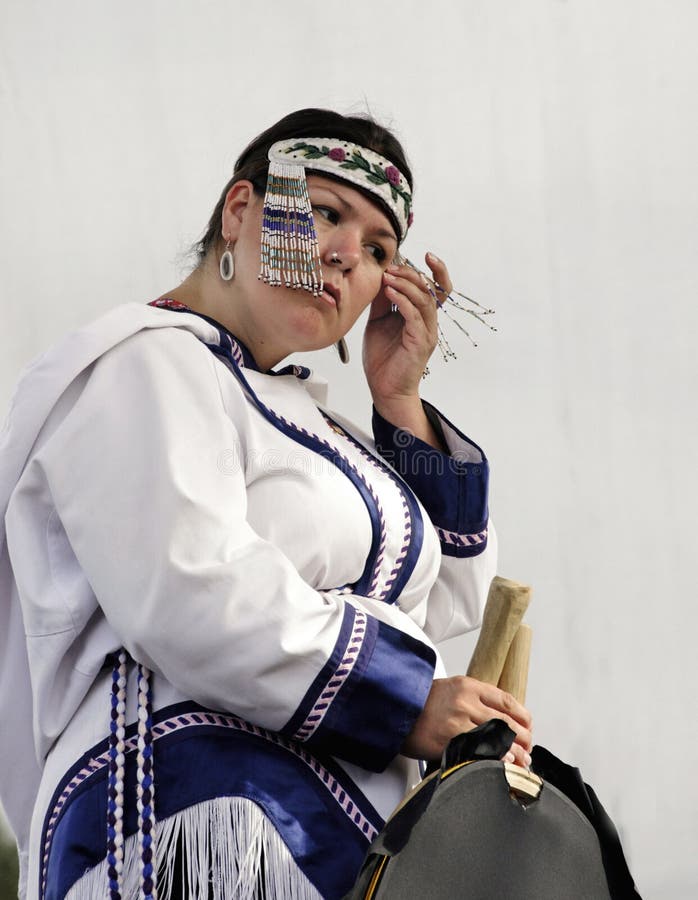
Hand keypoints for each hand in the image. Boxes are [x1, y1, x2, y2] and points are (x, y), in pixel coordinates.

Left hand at [362, 252, 452, 403]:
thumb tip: (380, 276)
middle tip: (392, 267)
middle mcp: (429, 323)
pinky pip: (414, 316)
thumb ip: (382, 301)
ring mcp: (426, 333)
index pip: (437, 288)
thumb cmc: (383, 359)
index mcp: (422, 316)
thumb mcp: (378, 322)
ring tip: (388, 277)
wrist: (385, 390)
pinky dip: (402, 300)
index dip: (436, 270)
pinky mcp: (420, 343)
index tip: (424, 254)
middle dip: (412, 274)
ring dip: (406, 285)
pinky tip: (389, 292)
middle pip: (431, 290)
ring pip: (425, 300)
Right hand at [401, 676, 532, 766]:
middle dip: (523, 738)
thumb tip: (500, 719)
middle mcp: (465, 700)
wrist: (395, 709)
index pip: (506, 700)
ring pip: (497, 737)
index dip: (523, 717)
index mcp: (468, 686)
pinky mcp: (449, 739)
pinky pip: (480, 750)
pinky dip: (497, 758)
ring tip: (522, 762)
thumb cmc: (421, 703)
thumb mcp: (450, 690)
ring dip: (515, 753)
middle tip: (528, 749)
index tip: (528, 728)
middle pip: (506, 721)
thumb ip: (474, 699)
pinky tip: (504, 764)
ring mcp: (457, 720)